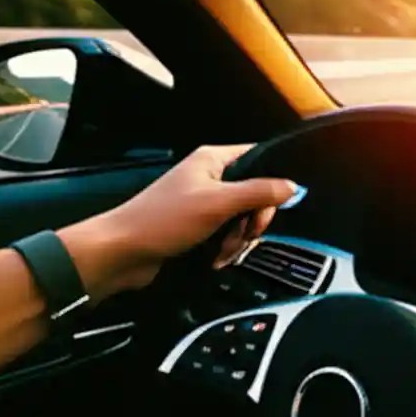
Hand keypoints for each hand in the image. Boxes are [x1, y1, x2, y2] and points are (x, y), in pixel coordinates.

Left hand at [58, 145, 296, 300]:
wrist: (123, 254)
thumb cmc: (160, 221)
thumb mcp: (218, 203)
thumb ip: (259, 193)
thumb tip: (292, 187)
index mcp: (212, 160)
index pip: (258, 158)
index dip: (272, 181)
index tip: (274, 204)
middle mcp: (209, 178)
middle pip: (255, 195)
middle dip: (253, 221)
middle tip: (242, 233)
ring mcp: (203, 204)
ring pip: (243, 220)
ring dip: (238, 240)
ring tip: (222, 250)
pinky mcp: (198, 228)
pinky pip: (227, 236)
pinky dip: (226, 250)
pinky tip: (215, 258)